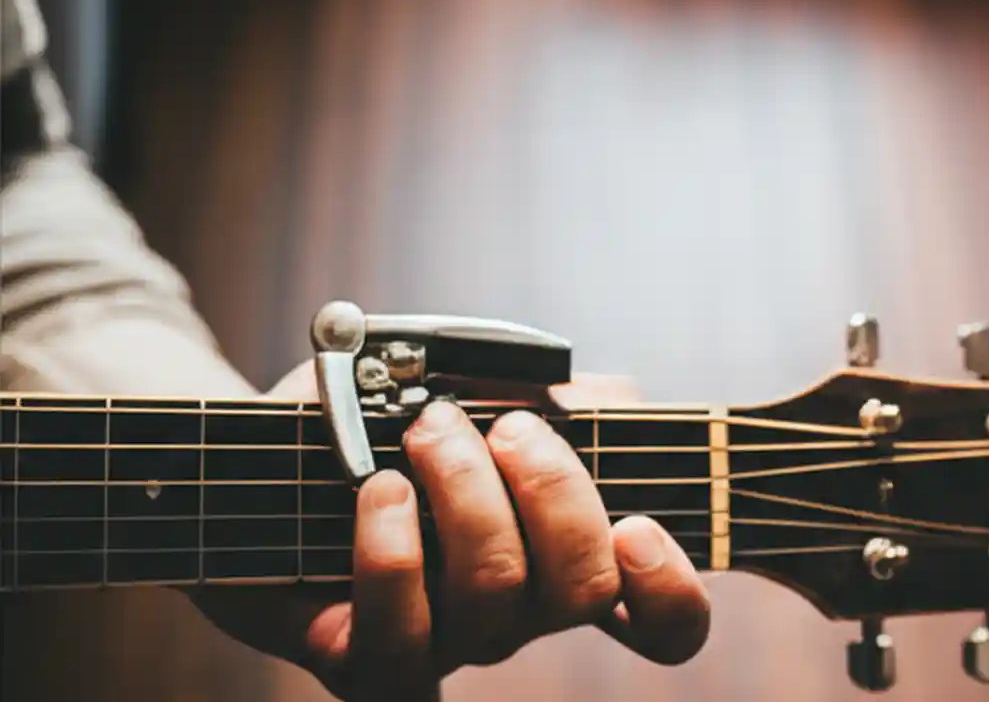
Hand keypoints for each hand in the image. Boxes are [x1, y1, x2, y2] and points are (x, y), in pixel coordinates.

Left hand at [190, 363, 710, 700]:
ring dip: (468, 492)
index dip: (671, 590)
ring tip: (426, 433)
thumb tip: (602, 396)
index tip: (639, 524)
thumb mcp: (473, 380)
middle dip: (555, 489)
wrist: (266, 449)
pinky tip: (381, 492)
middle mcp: (516, 613)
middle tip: (508, 426)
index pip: (661, 624)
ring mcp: (445, 642)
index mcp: (559, 557)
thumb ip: (547, 388)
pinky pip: (401, 638)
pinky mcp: (363, 659)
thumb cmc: (381, 415)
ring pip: (498, 595)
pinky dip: (396, 553)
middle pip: (583, 588)